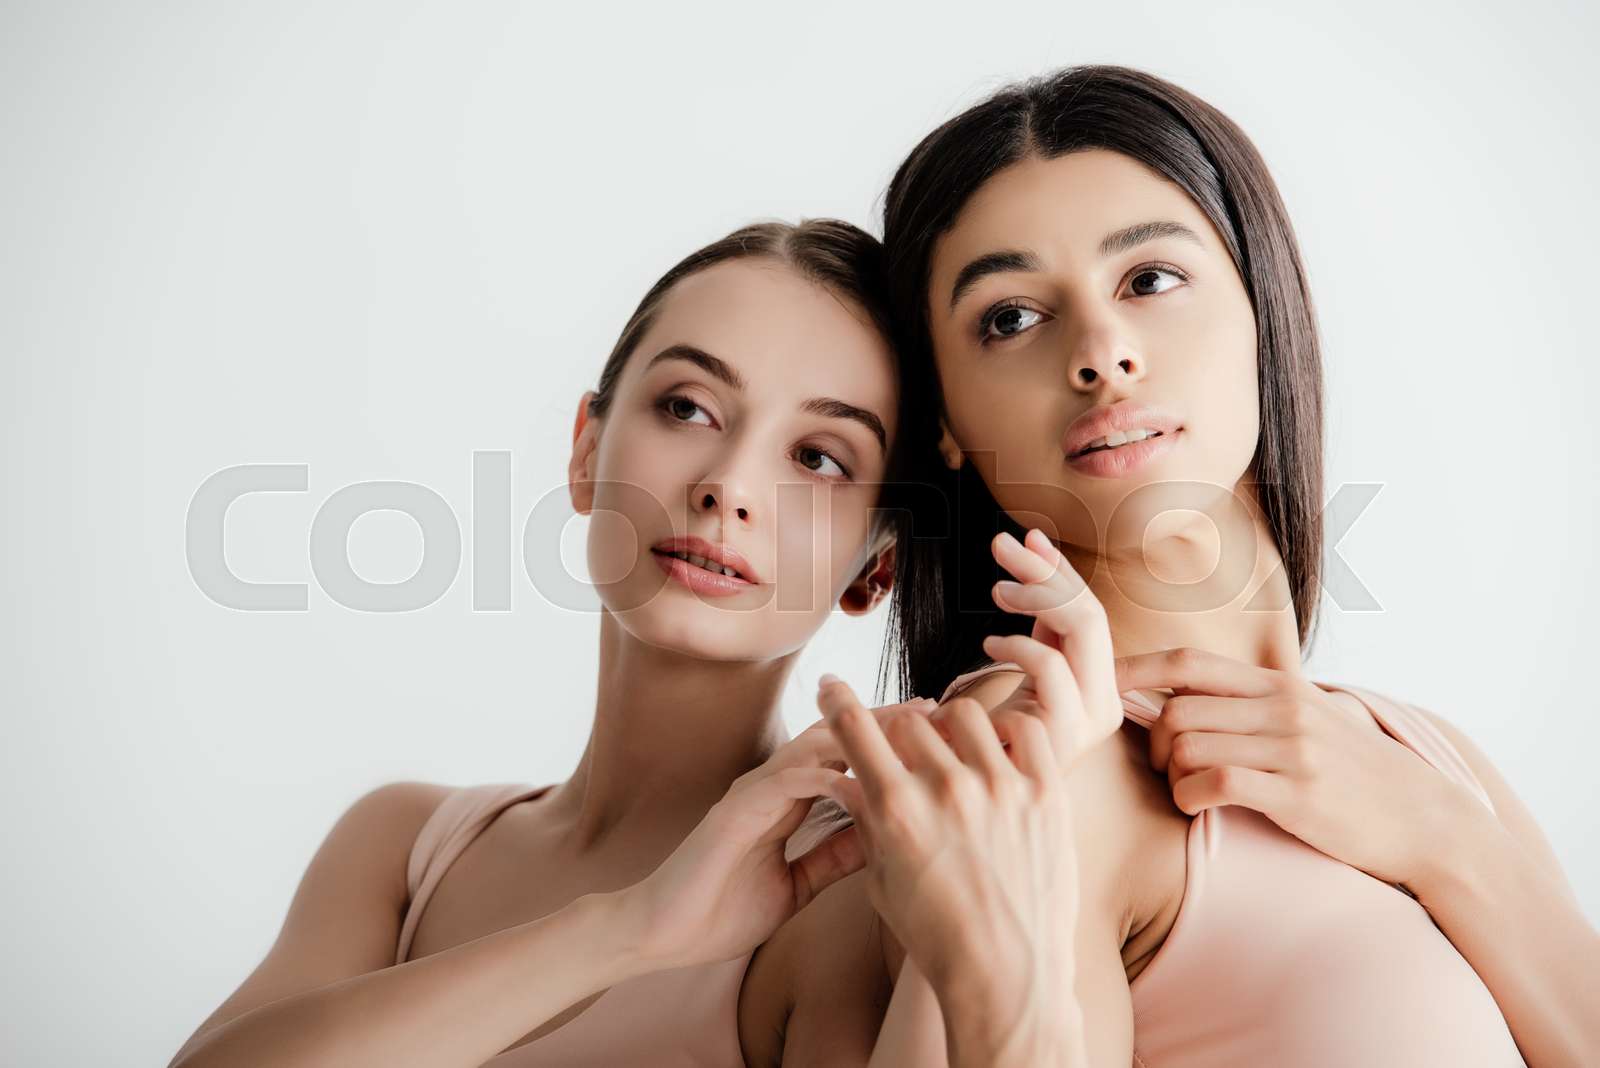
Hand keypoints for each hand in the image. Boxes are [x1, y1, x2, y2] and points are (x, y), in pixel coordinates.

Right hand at [622, 698, 932, 969]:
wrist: (661, 936)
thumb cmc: (720, 913)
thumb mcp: (797, 886)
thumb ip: (833, 858)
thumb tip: (882, 838)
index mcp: (787, 801)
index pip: (846, 756)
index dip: (888, 742)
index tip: (935, 735)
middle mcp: (772, 786)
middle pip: (837, 737)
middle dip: (884, 722)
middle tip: (932, 709)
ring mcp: (752, 794)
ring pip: (813, 747)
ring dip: (860, 733)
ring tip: (904, 726)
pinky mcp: (735, 813)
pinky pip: (784, 784)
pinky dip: (821, 777)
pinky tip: (856, 779)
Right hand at [817, 676, 1084, 1063]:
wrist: (1007, 978)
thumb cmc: (938, 938)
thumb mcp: (880, 882)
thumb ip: (866, 823)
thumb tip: (851, 781)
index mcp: (896, 810)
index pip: (855, 729)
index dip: (837, 701)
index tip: (832, 688)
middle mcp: (946, 789)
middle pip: (910, 719)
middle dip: (901, 730)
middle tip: (909, 745)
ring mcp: (1000, 787)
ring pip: (965, 713)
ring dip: (951, 725)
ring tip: (956, 750)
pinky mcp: (1045, 794)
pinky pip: (1026, 729)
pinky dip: (1007, 731)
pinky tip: (1000, 754)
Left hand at [957, 528, 1121, 766]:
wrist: (975, 802)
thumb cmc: (990, 735)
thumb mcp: (1021, 663)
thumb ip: (1033, 612)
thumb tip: (1031, 539)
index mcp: (1099, 684)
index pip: (1090, 611)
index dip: (1060, 570)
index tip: (1027, 537)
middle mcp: (1104, 702)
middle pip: (1090, 613)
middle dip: (1046, 571)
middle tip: (1001, 544)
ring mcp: (1090, 720)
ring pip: (1083, 629)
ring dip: (1035, 594)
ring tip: (995, 591)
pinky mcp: (1066, 734)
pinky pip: (1052, 666)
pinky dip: (1019, 642)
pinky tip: (990, 644)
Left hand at [1117, 646, 1475, 888]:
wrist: (1426, 820)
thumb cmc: (1355, 774)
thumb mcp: (1309, 721)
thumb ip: (1254, 705)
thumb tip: (1187, 696)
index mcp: (1278, 686)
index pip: (1188, 663)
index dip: (1135, 669)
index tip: (1099, 682)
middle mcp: (1281, 708)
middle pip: (1176, 709)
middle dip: (1150, 742)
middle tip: (1159, 767)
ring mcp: (1291, 749)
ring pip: (1187, 745)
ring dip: (1168, 775)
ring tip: (1183, 791)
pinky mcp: (1298, 794)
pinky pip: (1215, 782)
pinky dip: (1189, 796)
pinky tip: (1196, 806)